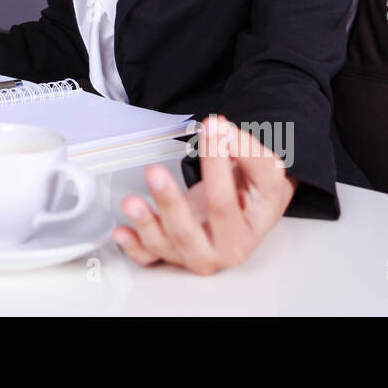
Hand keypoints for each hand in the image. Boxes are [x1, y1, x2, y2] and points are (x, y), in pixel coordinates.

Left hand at [113, 114, 298, 274]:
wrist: (250, 211)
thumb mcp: (267, 174)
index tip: (210, 131)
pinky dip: (131, 244)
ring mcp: (189, 254)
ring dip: (144, 222)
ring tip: (131, 202)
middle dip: (169, 202)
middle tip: (155, 172)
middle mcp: (215, 252)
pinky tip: (120, 230)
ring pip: (163, 243)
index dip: (214, 166)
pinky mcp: (168, 253)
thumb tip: (224, 132)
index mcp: (243, 237)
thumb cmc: (255, 194)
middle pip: (187, 231)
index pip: (222, 204)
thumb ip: (250, 154)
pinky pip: (146, 255)